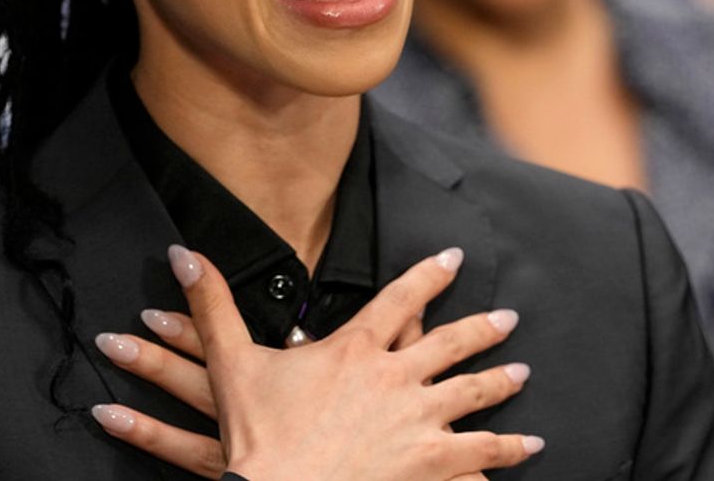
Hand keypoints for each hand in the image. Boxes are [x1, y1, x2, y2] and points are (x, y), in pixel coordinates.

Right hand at [89, 245, 540, 479]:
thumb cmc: (258, 438)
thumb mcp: (231, 364)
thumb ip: (211, 305)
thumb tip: (184, 254)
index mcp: (356, 350)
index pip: (402, 299)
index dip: (430, 275)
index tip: (454, 259)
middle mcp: (398, 380)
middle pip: (452, 345)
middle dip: (482, 329)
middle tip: (507, 319)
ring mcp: (419, 424)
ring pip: (474, 396)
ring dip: (501, 384)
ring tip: (522, 375)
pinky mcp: (432, 467)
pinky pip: (480, 455)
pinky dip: (504, 450)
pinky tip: (528, 447)